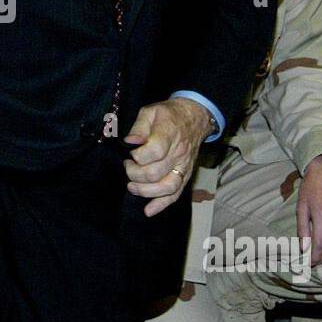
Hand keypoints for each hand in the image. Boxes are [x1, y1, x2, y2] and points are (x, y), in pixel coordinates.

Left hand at [123, 97, 210, 217]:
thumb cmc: (169, 115)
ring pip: (166, 187)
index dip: (137, 157)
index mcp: (169, 135)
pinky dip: (162, 204)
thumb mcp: (151, 111)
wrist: (194, 118)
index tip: (130, 154)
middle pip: (155, 173)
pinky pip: (176, 194)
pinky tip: (149, 210)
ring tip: (132, 187)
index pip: (153, 152)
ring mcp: (183, 166)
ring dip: (145, 191)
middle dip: (135, 174)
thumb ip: (139, 127)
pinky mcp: (186, 175)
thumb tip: (130, 142)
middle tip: (127, 167)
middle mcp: (178, 153)